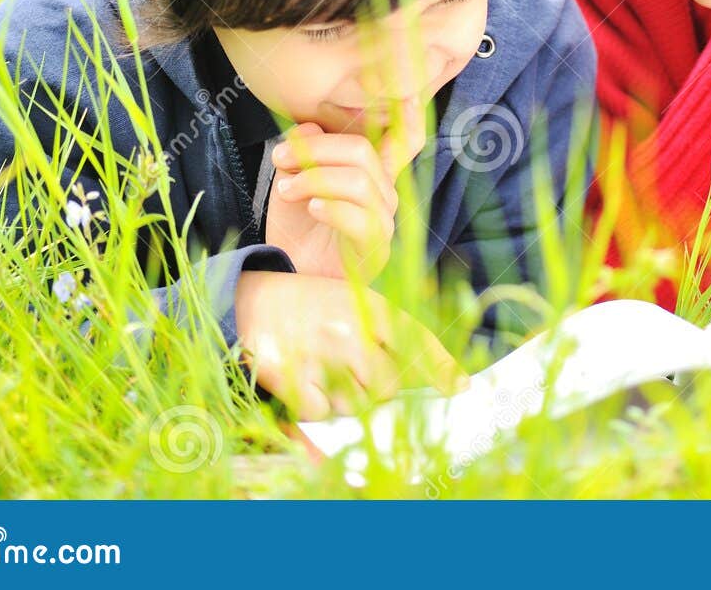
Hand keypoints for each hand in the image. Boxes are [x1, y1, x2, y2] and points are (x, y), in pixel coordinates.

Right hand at [233, 272, 465, 418]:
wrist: (251, 297)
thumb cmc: (315, 307)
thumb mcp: (357, 303)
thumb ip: (391, 335)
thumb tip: (439, 380)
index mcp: (370, 306)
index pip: (415, 338)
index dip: (441, 367)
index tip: (459, 387)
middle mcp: (350, 328)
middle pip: (390, 385)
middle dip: (380, 389)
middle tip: (358, 374)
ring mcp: (321, 354)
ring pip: (358, 404)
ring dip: (349, 400)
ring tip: (329, 373)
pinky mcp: (291, 378)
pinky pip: (322, 413)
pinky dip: (317, 407)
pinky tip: (306, 382)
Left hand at [264, 111, 423, 280]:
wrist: (288, 273)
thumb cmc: (297, 226)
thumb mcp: (294, 178)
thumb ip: (305, 149)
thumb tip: (310, 127)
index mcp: (372, 173)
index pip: (405, 142)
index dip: (410, 119)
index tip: (408, 95)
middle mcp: (385, 193)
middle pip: (362, 152)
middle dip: (316, 148)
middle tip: (280, 158)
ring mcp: (383, 220)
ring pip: (358, 180)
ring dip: (313, 178)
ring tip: (285, 189)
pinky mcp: (375, 248)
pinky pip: (360, 217)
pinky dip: (331, 207)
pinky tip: (311, 208)